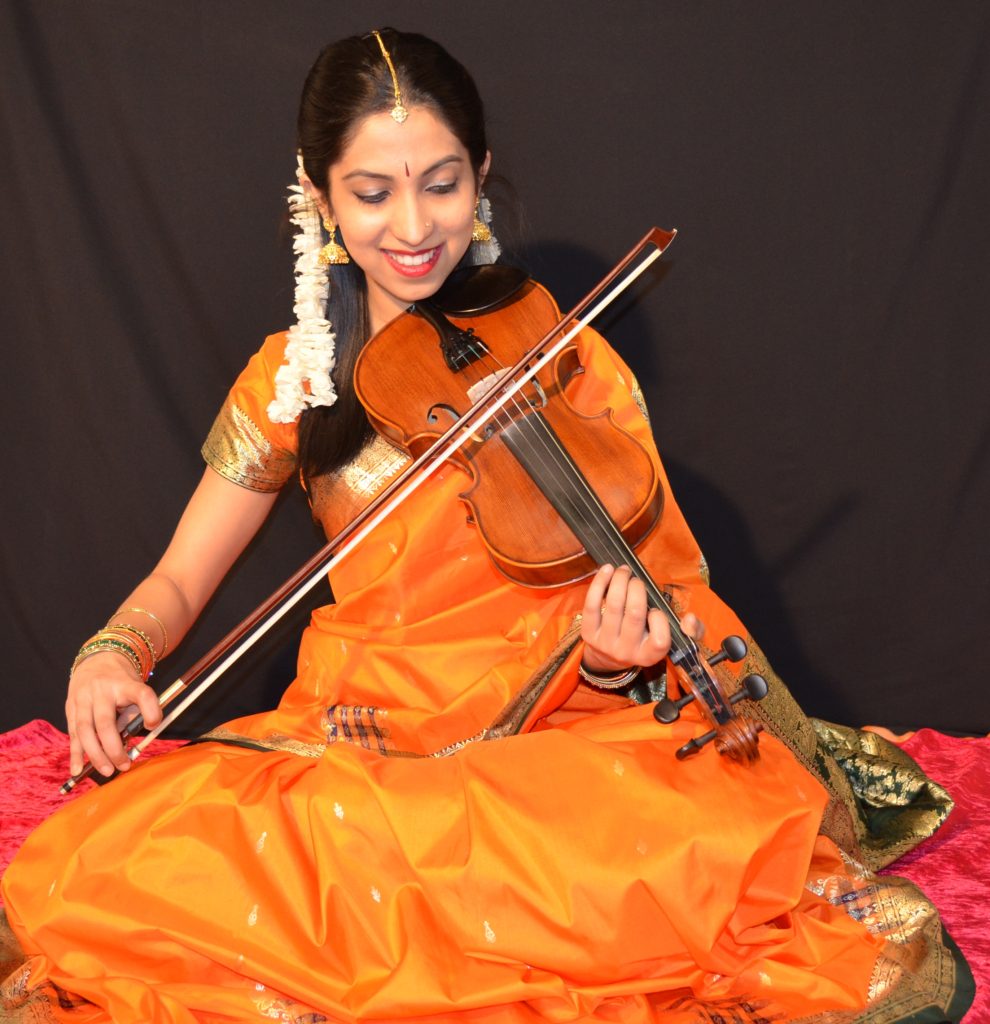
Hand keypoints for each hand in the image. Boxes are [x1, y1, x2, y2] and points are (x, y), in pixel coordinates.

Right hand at [66, 653, 161, 777]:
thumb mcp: (135, 688)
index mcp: (125, 683)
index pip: (141, 694)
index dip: (150, 709)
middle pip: (105, 722)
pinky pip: (72, 734)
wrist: (98, 660)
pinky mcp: (70, 707)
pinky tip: (78, 770)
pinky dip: (76, 754)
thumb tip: (127, 743)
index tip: (154, 724)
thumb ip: (135, 712)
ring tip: (107, 771)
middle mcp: (101, 690)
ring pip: (85, 730)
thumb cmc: (122, 681)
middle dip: (113, 748)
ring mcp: (82, 698)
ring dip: (95, 755)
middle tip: (124, 765)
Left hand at [580, 564, 702, 674]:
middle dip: (637, 588)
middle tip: (636, 579)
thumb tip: (689, 618)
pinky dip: (600, 583)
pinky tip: (607, 570)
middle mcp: (627, 652)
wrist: (610, 658)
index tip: (656, 608)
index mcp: (650, 655)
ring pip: (614, 605)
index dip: (660, 618)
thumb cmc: (647, 640)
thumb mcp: (672, 640)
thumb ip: (691, 630)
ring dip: (619, 580)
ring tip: (623, 571)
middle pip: (634, 614)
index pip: (660, 640)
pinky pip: (592, 604)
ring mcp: (606, 644)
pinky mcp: (588, 634)